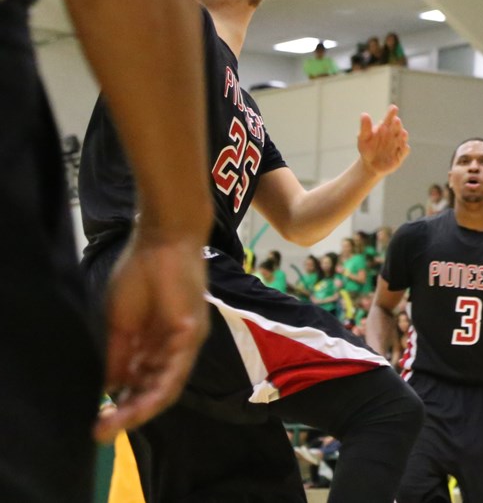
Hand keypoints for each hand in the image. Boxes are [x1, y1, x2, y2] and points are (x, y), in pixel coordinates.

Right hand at [96, 230, 208, 442]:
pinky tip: (141, 404)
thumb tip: (109, 388)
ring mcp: (185, 341)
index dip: (121, 403)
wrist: (163, 242)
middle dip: (129, 413)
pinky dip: (159, 388)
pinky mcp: (192, 331)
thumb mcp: (120, 322)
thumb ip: (118, 355)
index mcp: (154, 344)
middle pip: (154, 390)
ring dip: (142, 408)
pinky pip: (177, 368)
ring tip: (117, 424)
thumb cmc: (140, 275)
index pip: (141, 383)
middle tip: (103, 431)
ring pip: (167, 386)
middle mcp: (172, 347)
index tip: (98, 420)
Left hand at [357, 105, 409, 176]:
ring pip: (402, 139)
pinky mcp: (399, 155)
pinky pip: (403, 152)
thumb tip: (364, 114)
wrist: (369, 165)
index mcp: (385, 127)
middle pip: (397, 128)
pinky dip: (405, 149)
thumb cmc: (367, 148)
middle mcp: (393, 134)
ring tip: (402, 132)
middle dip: (397, 124)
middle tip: (396, 120)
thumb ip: (365, 127)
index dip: (392, 113)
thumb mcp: (363, 138)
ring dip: (403, 136)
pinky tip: (404, 146)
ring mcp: (397, 144)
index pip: (390, 118)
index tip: (393, 108)